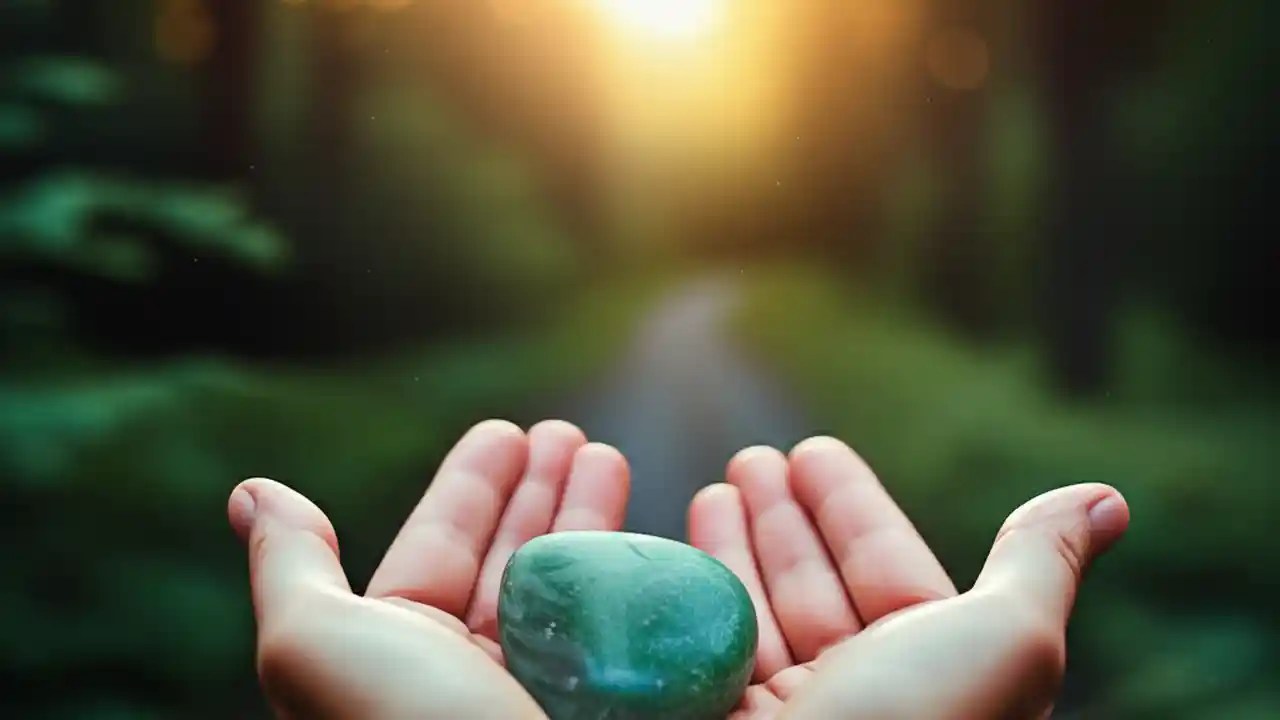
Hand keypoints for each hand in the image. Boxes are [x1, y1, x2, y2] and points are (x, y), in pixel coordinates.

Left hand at [228, 420, 629, 719]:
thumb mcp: (324, 653)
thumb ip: (294, 572)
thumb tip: (251, 492)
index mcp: (405, 663)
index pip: (442, 550)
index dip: (472, 487)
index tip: (508, 432)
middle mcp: (476, 685)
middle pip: (517, 563)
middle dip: (544, 494)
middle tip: (573, 436)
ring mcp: (552, 703)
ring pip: (577, 592)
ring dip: (596, 520)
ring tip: (610, 457)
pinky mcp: (621, 718)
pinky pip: (634, 636)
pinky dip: (650, 581)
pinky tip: (665, 542)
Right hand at [688, 438, 1128, 719]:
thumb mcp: (1002, 642)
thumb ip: (1036, 565)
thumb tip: (1109, 498)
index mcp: (924, 676)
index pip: (883, 567)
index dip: (850, 505)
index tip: (812, 451)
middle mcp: (853, 700)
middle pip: (811, 587)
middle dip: (782, 518)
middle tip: (749, 459)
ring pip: (752, 613)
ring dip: (730, 544)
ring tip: (714, 486)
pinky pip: (697, 645)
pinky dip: (681, 588)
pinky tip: (665, 545)